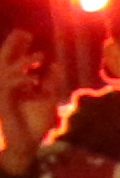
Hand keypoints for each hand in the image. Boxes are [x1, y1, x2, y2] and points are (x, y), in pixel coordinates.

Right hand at [0, 30, 49, 171]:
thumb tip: (56, 65)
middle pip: (4, 60)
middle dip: (12, 45)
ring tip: (39, 56)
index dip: (18, 46)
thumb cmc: (35, 124)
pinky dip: (21, 79)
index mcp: (17, 84)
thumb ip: (50, 82)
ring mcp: (3, 93)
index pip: (14, 60)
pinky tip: (33, 79)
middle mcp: (7, 86)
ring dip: (22, 62)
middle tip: (23, 32)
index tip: (26, 34)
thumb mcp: (47, 98)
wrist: (26, 145)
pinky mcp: (3, 102)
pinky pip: (8, 85)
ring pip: (5, 70)